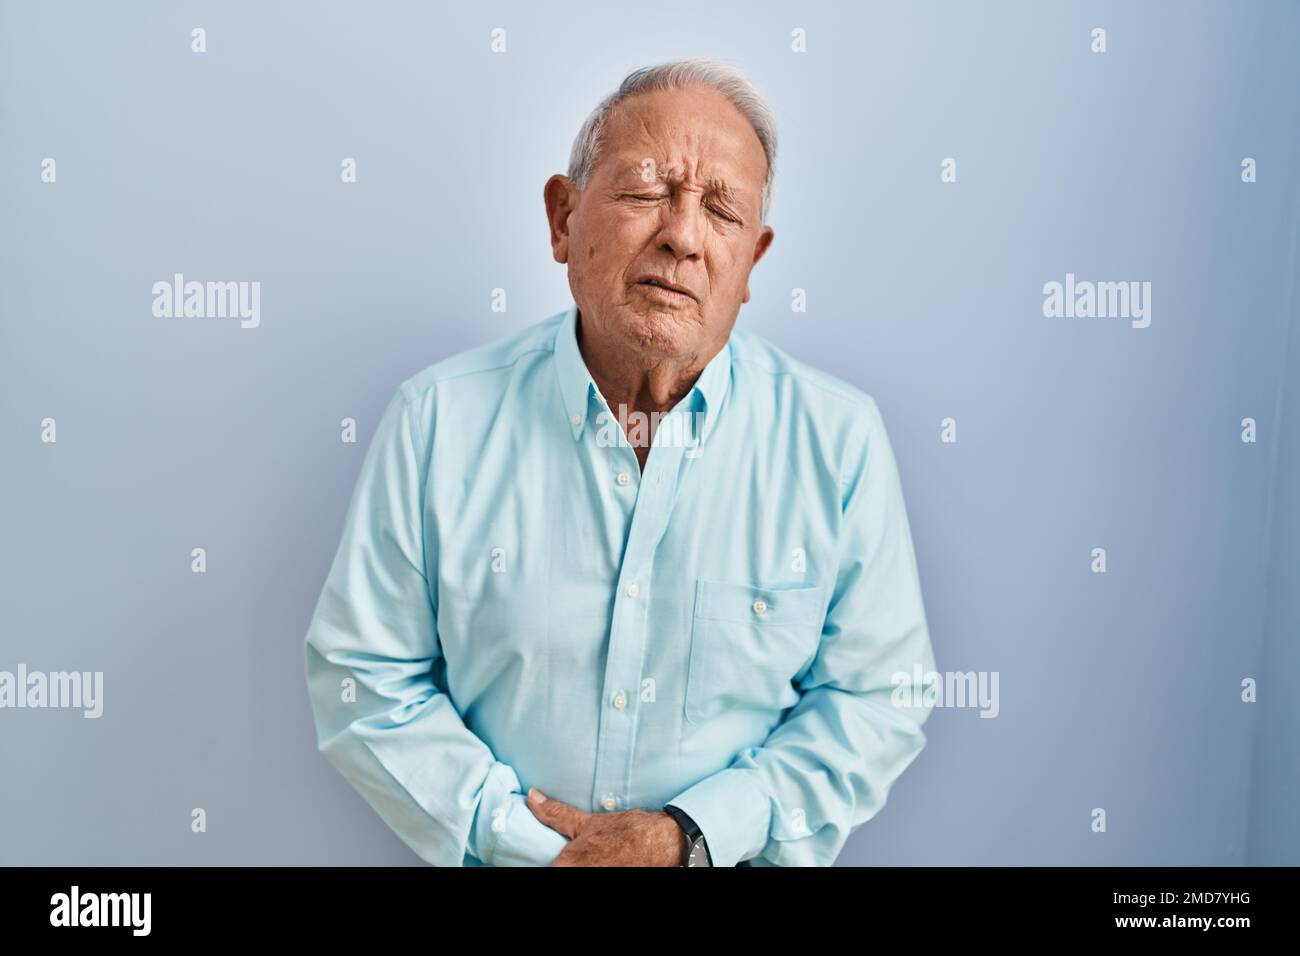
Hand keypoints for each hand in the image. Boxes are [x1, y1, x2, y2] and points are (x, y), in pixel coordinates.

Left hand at [526, 788, 683, 865]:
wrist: (661, 843)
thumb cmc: (624, 833)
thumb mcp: (585, 822)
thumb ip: (554, 813)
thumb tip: (533, 797)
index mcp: (566, 867)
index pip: (541, 870)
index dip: (536, 863)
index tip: (534, 858)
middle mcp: (579, 876)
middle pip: (555, 871)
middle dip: (555, 864)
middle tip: (557, 856)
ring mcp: (594, 880)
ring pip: (570, 873)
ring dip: (572, 866)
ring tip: (586, 858)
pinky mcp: (612, 882)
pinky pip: (589, 877)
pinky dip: (588, 868)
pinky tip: (596, 862)